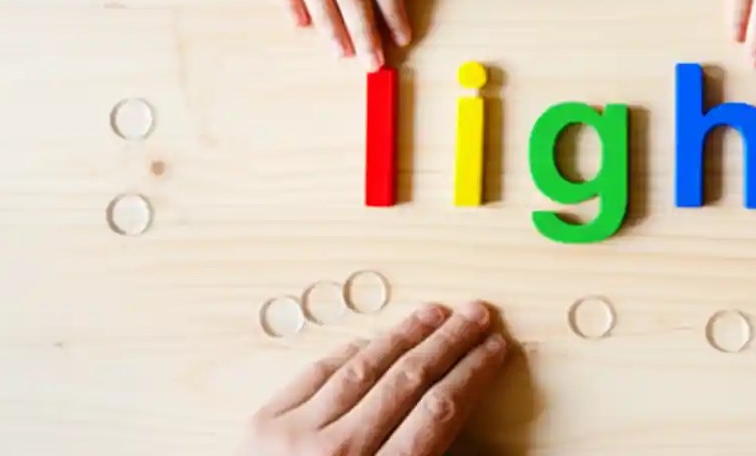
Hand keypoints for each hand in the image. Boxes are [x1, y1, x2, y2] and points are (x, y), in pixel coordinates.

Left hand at [240, 302, 505, 455]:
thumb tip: (455, 413)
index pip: (438, 412)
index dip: (472, 374)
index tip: (494, 350)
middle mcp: (338, 454)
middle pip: (408, 380)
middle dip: (449, 343)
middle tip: (476, 315)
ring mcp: (294, 435)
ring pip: (364, 367)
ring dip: (405, 334)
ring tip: (434, 314)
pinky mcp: (261, 425)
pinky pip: (316, 374)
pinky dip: (350, 352)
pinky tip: (374, 338)